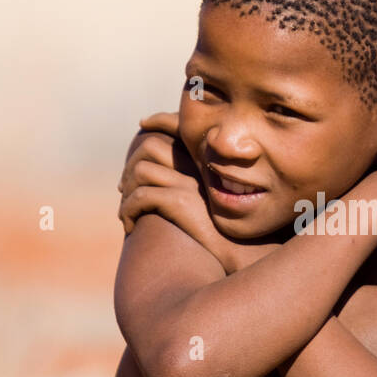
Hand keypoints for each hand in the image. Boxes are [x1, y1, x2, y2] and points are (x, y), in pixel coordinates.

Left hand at [118, 113, 281, 272]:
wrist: (250, 257)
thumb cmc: (237, 236)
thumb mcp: (224, 202)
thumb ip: (205, 186)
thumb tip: (178, 185)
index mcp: (211, 160)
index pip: (180, 123)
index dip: (159, 120)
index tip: (144, 123)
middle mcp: (201, 166)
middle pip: (149, 145)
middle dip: (130, 166)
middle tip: (126, 189)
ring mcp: (191, 184)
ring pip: (141, 169)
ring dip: (127, 192)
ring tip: (127, 213)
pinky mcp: (181, 203)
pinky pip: (141, 196)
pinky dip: (129, 211)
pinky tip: (130, 226)